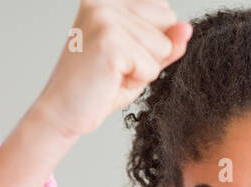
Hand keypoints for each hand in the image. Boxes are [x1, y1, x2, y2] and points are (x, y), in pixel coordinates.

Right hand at [34, 0, 192, 139]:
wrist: (64, 113)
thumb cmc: (98, 86)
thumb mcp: (140, 59)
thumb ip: (166, 42)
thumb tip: (187, 28)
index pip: (163, 8)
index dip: (153, 38)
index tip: (120, 52)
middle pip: (168, 19)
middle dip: (152, 51)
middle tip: (117, 65)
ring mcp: (106, 16)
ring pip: (163, 45)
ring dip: (144, 68)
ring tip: (112, 73)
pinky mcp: (110, 40)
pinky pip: (152, 65)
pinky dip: (137, 80)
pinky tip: (110, 80)